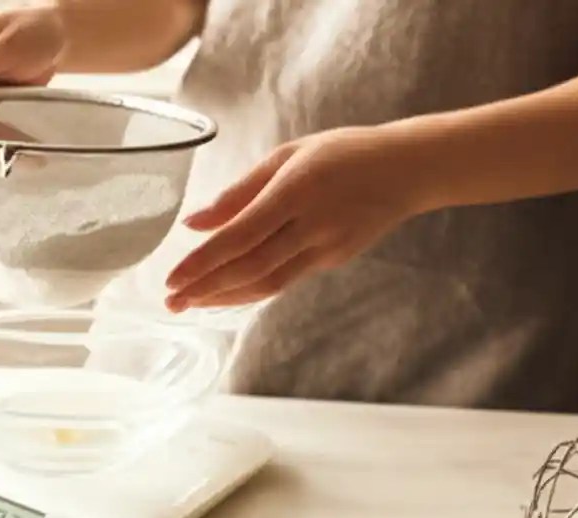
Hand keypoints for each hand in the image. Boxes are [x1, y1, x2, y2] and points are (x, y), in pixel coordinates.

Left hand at [164, 126, 435, 311]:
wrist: (408, 169)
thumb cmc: (341, 154)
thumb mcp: (287, 157)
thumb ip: (238, 192)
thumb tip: (192, 223)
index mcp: (295, 191)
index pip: (239, 236)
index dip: (202, 262)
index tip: (172, 279)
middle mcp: (311, 224)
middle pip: (249, 268)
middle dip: (205, 289)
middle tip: (170, 303)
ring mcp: (325, 247)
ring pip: (266, 283)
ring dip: (224, 297)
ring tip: (190, 303)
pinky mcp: (333, 260)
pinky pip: (283, 280)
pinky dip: (249, 289)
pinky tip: (224, 292)